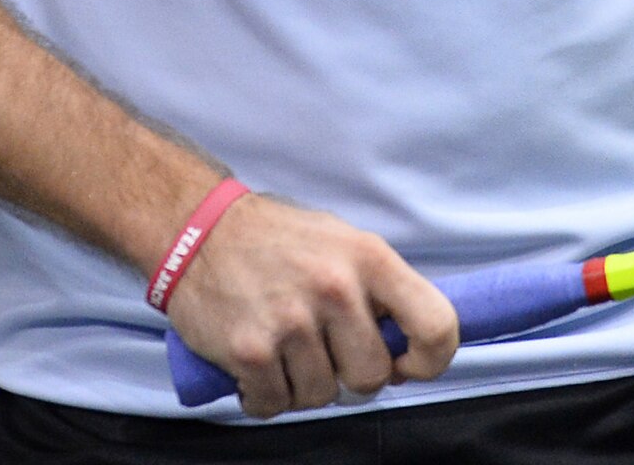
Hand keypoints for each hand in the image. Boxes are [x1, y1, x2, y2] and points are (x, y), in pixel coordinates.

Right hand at [160, 193, 459, 418]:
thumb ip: (379, 289)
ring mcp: (292, 321)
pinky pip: (274, 404)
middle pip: (372, 377)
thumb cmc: (277, 241)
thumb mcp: (342, 242)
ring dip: (302, 384)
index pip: (436, 324)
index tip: (406, 365)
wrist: (198, 229)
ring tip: (284, 348)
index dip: (431, 360)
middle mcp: (335, 288)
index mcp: (369, 258)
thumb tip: (404, 350)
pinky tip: (256, 365)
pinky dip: (264, 396)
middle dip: (350, 374)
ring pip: (322, 396)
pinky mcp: (250, 350)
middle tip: (324, 350)